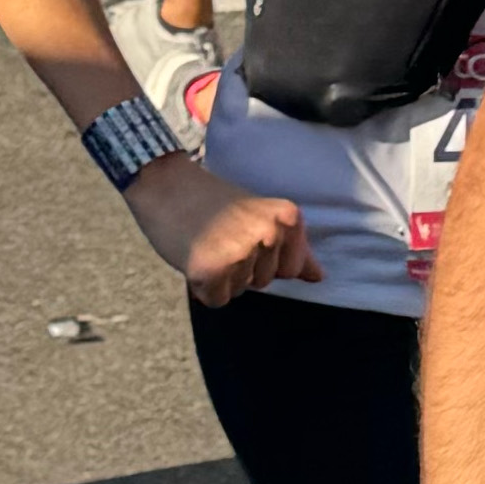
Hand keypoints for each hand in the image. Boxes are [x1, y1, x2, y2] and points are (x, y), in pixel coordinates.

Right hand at [121, 155, 322, 304]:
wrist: (165, 183)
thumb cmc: (213, 201)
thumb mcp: (262, 216)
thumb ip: (293, 247)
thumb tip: (319, 277)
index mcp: (288, 219)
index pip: (291, 269)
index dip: (265, 260)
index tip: (243, 234)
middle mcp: (270, 234)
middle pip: (265, 282)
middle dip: (242, 269)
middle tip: (220, 237)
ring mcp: (241, 252)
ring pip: (240, 291)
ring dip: (222, 277)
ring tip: (207, 244)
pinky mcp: (212, 270)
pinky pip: (217, 300)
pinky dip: (203, 288)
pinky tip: (194, 258)